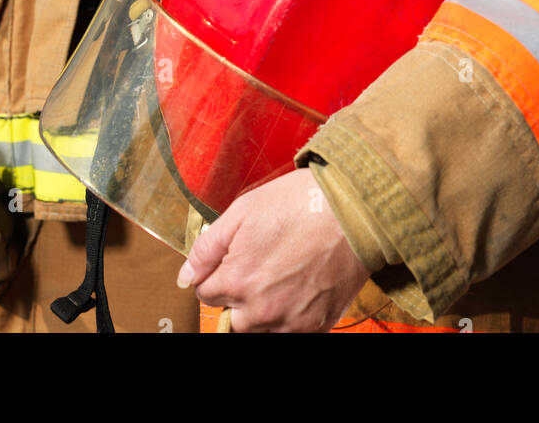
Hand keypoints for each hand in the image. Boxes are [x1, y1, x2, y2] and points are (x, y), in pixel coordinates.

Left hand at [178, 167, 368, 332]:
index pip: (205, 293)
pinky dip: (290, 318)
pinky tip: (299, 290)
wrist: (352, 212)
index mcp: (236, 281)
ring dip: (263, 310)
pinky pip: (289, 333)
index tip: (234, 258)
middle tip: (261, 266)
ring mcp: (289, 323)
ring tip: (282, 277)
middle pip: (232, 318)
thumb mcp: (243, 211)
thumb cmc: (299, 205)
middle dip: (239, 295)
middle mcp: (259, 310)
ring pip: (260, 329)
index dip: (217, 272)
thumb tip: (185, 276)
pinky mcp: (316, 327)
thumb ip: (207, 247)